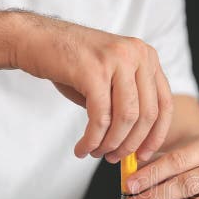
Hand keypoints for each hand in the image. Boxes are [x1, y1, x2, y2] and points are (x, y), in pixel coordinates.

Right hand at [9, 13, 172, 162]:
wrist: (33, 39)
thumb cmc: (71, 64)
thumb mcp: (110, 80)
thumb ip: (127, 105)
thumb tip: (136, 145)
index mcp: (147, 56)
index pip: (164, 104)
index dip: (156, 135)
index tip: (143, 155)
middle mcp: (138, 55)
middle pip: (147, 115)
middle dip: (131, 144)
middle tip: (115, 159)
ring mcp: (117, 60)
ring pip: (126, 118)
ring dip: (111, 143)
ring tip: (96, 153)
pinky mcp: (93, 70)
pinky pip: (100, 117)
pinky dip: (93, 139)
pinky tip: (83, 148)